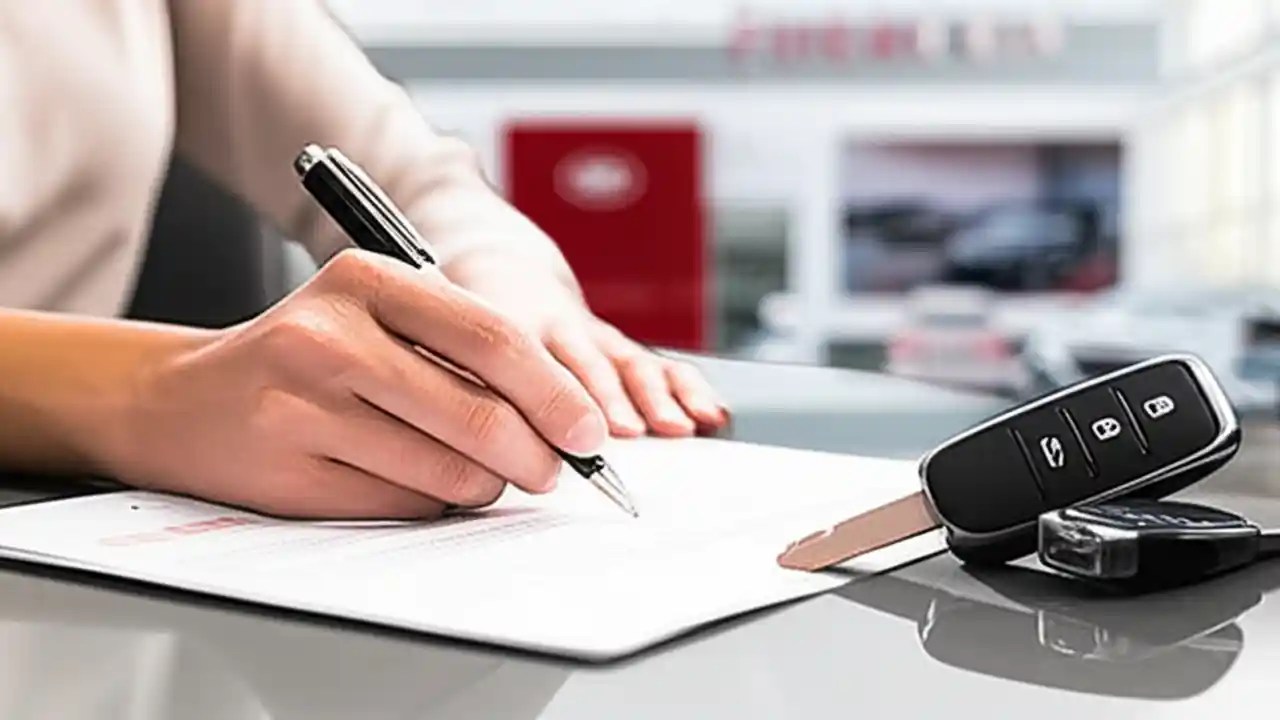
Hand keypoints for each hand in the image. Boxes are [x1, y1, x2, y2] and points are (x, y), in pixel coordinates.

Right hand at [114, 250, 607, 519]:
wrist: (187, 399)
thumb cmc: (307, 354)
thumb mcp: (378, 315)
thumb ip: (461, 347)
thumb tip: (560, 415)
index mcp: (367, 279)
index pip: (492, 337)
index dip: (554, 391)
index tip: (589, 430)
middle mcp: (330, 337)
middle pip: (478, 413)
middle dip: (537, 454)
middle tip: (555, 469)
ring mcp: (304, 408)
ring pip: (448, 471)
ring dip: (485, 484)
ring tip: (479, 472)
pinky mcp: (291, 474)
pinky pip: (405, 505)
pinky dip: (433, 504)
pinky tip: (414, 480)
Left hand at [444, 255, 729, 438]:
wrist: (500, 269)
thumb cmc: (467, 317)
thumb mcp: (443, 336)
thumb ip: (447, 375)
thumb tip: (446, 435)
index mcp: (501, 325)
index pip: (518, 356)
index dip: (537, 393)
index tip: (552, 432)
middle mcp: (556, 330)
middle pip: (582, 363)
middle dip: (604, 399)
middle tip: (623, 434)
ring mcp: (593, 339)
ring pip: (626, 363)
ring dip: (652, 398)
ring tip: (674, 428)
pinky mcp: (618, 347)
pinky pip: (660, 366)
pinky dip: (687, 389)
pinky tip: (710, 415)